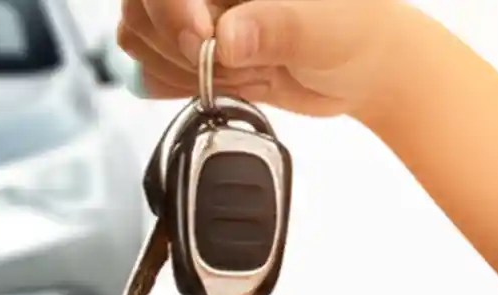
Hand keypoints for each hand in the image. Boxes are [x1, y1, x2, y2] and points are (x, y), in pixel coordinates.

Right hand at [119, 0, 421, 118]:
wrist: (360, 68)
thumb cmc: (355, 29)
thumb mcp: (326, 28)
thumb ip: (277, 27)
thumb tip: (228, 38)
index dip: (171, 6)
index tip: (202, 39)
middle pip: (140, 4)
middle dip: (177, 45)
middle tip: (228, 65)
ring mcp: (190, 9)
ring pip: (137, 34)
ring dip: (180, 69)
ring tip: (237, 72)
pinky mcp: (183, 45)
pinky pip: (147, 65)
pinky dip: (176, 84)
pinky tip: (221, 82)